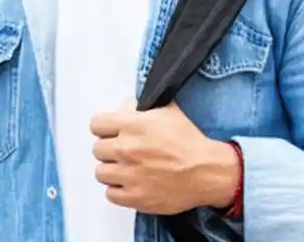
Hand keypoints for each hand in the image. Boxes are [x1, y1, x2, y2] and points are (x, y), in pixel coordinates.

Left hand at [89, 101, 239, 215]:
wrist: (207, 171)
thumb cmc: (189, 142)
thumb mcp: (167, 111)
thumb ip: (140, 107)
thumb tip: (125, 107)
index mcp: (131, 125)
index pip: (96, 124)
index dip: (104, 128)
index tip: (111, 133)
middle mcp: (125, 149)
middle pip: (97, 149)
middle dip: (110, 150)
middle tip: (124, 152)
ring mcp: (129, 175)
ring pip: (101, 173)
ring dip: (112, 171)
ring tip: (128, 170)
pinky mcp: (135, 197)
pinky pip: (111, 194)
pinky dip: (119, 191)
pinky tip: (131, 184)